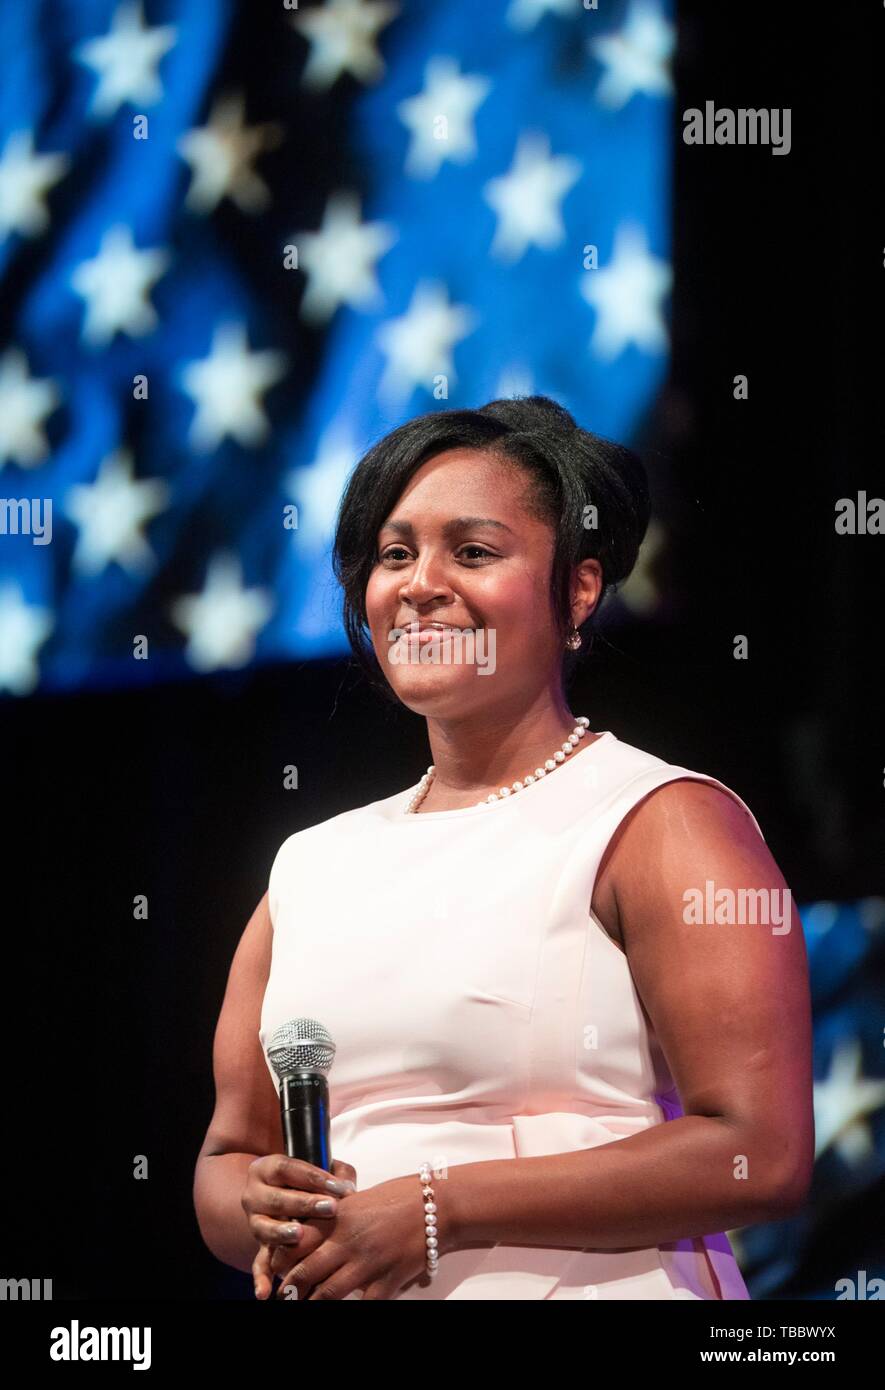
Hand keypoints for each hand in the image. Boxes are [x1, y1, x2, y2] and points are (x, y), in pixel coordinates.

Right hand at [242, 1155, 357, 1298]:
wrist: (285, 1195)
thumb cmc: (309, 1182)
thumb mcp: (321, 1170)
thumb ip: (336, 1174)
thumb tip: (348, 1190)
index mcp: (268, 1169)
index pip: (288, 1169)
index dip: (313, 1177)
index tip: (338, 1187)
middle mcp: (255, 1194)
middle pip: (276, 1198)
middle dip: (304, 1203)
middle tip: (329, 1208)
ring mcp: (256, 1222)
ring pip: (265, 1228)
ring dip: (283, 1233)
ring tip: (300, 1235)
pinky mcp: (260, 1246)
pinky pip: (259, 1262)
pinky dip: (261, 1278)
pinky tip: (265, 1291)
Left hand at [271, 1174, 450, 1300]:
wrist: (435, 1205)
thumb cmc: (398, 1197)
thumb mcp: (359, 1199)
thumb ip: (335, 1216)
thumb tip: (311, 1229)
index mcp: (340, 1217)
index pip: (298, 1240)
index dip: (281, 1257)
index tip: (273, 1267)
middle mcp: (349, 1241)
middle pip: (307, 1271)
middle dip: (290, 1288)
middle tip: (281, 1297)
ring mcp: (369, 1262)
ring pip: (330, 1293)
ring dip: (314, 1303)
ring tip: (304, 1306)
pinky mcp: (388, 1279)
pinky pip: (365, 1304)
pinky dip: (353, 1310)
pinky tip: (346, 1309)